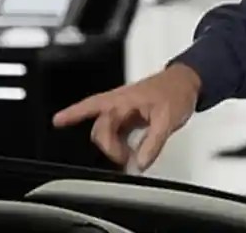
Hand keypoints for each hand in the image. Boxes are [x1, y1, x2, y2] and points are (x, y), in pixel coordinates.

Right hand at [52, 63, 201, 171]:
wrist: (188, 83)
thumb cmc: (176, 91)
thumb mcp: (168, 119)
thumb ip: (153, 143)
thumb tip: (140, 163)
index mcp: (124, 99)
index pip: (92, 106)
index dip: (73, 113)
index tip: (57, 120)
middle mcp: (120, 104)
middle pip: (101, 130)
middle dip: (109, 147)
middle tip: (125, 159)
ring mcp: (125, 111)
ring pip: (109, 134)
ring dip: (116, 148)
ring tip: (130, 157)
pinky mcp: (131, 118)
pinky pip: (119, 135)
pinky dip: (121, 146)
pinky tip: (128, 154)